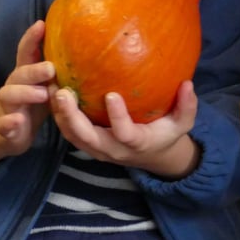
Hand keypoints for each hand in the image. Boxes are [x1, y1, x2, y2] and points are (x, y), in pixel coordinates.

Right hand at [0, 20, 54, 167]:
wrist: (12, 132)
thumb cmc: (36, 100)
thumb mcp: (48, 84)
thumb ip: (61, 68)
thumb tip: (91, 45)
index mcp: (27, 73)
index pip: (27, 52)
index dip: (31, 38)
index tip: (41, 24)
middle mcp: (15, 86)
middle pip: (20, 73)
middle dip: (34, 69)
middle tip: (51, 69)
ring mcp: (8, 106)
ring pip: (8, 95)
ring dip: (24, 93)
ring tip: (43, 94)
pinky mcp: (5, 127)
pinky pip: (3, 124)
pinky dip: (8, 122)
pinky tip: (16, 121)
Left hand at [50, 80, 199, 178]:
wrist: (153, 155)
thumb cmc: (167, 133)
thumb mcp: (183, 122)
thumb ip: (187, 105)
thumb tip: (188, 84)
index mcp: (137, 143)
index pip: (125, 134)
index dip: (118, 117)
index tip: (111, 95)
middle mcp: (113, 150)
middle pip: (87, 138)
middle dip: (73, 117)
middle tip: (64, 92)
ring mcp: (98, 149)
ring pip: (73, 137)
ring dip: (60, 115)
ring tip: (52, 89)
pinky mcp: (88, 144)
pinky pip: (69, 133)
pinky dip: (59, 116)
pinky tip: (53, 93)